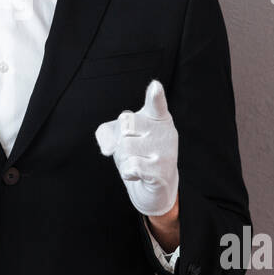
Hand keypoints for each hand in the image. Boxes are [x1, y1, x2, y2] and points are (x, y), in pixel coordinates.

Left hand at [94, 79, 178, 216]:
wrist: (156, 187)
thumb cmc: (138, 154)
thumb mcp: (121, 137)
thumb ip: (108, 132)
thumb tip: (107, 147)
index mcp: (158, 118)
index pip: (155, 105)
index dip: (155, 96)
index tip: (155, 87)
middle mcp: (166, 132)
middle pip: (124, 125)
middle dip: (120, 140)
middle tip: (133, 151)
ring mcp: (166, 152)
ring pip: (125, 147)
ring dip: (123, 159)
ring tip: (137, 163)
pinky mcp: (161, 172)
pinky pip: (131, 166)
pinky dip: (127, 172)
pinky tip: (138, 175)